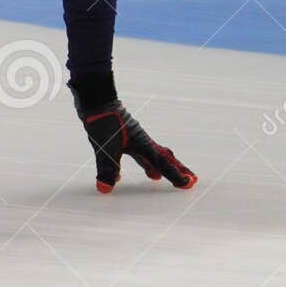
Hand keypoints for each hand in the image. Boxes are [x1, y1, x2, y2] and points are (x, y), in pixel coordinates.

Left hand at [75, 97, 196, 193]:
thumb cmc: (103, 120)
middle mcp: (140, 140)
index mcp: (142, 144)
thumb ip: (108, 168)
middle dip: (176, 168)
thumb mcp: (105, 147)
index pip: (163, 163)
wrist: (95, 98)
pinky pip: (131, 152)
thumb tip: (106, 188)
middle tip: (190, 178)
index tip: (190, 183)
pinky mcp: (119, 134)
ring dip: (154, 166)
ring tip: (156, 177)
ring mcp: (131, 136)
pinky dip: (129, 162)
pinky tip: (119, 175)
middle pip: (163, 157)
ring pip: (147, 154)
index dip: (176, 175)